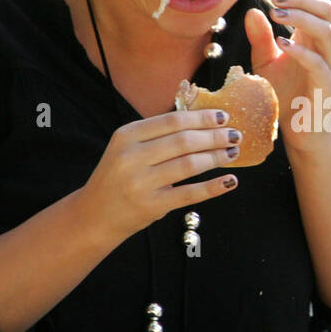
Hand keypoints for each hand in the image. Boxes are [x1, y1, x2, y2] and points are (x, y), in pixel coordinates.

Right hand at [81, 109, 241, 240]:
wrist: (94, 215)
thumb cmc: (119, 177)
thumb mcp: (128, 148)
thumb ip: (157, 134)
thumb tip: (204, 121)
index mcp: (127, 135)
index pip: (172, 121)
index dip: (202, 118)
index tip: (224, 117)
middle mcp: (131, 156)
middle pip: (184, 141)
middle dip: (215, 136)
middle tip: (235, 135)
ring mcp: (141, 182)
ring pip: (189, 165)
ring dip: (217, 157)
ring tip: (234, 152)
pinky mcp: (151, 206)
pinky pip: (189, 194)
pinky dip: (213, 187)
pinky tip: (230, 180)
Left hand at [245, 0, 330, 154]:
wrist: (301, 132)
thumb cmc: (286, 96)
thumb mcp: (268, 63)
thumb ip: (261, 38)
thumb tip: (251, 11)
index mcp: (316, 38)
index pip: (321, 3)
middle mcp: (328, 48)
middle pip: (326, 10)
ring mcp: (330, 66)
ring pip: (326, 32)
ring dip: (301, 19)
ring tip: (275, 13)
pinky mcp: (326, 86)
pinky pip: (319, 63)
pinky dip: (301, 51)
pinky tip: (282, 44)